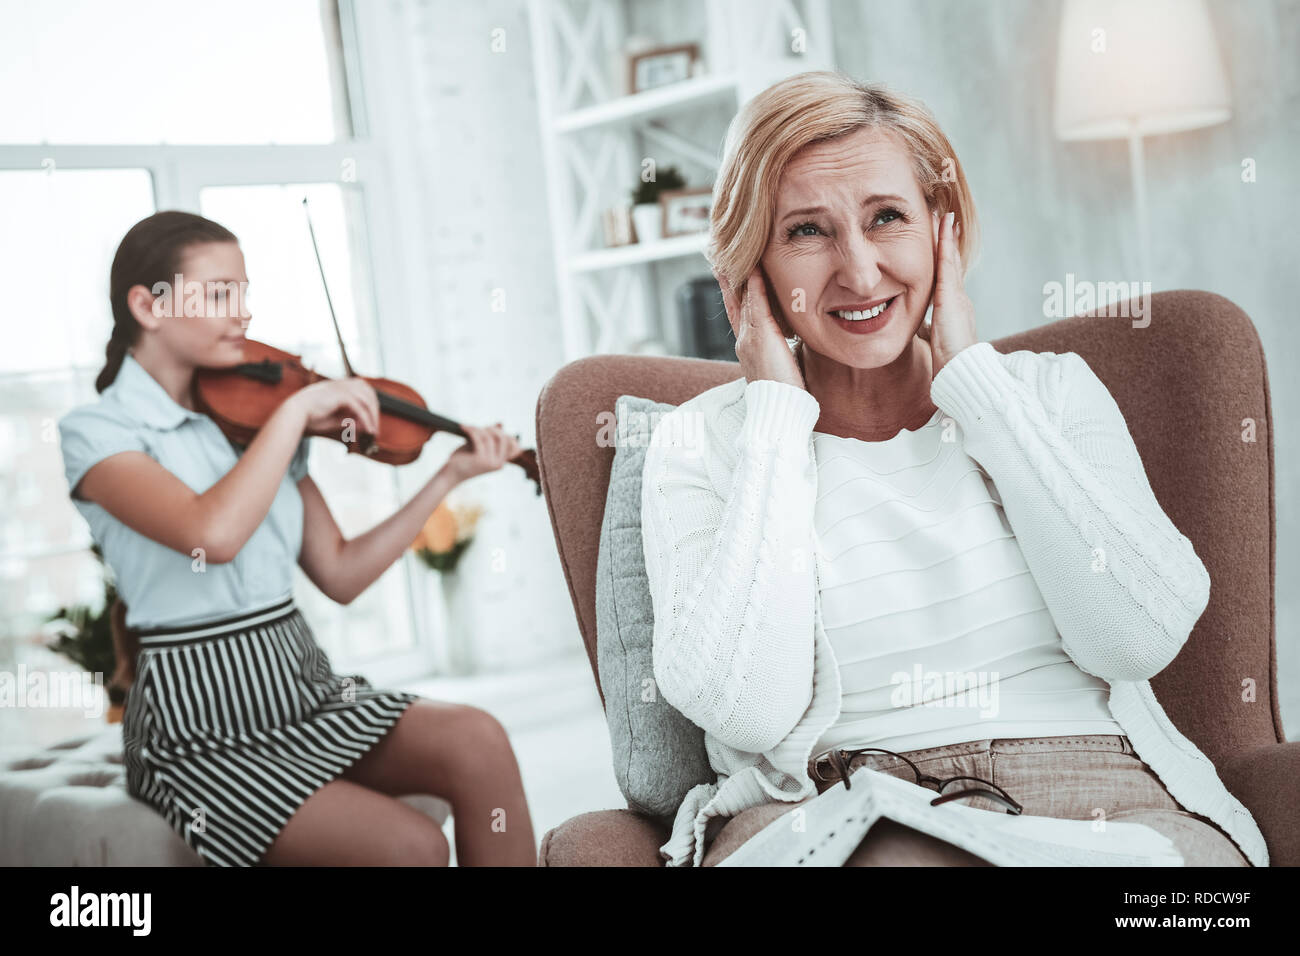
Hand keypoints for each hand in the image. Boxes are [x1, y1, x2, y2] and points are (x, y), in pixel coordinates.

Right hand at [290, 378, 380, 440]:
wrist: (294, 413)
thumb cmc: (309, 417)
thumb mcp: (334, 420)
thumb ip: (349, 420)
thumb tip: (364, 425)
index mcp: (337, 386)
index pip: (361, 389)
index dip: (369, 403)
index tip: (372, 419)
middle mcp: (341, 384)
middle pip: (368, 392)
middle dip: (374, 409)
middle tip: (375, 426)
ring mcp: (341, 388)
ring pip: (366, 400)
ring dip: (372, 416)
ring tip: (373, 430)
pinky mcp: (341, 395)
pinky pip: (360, 408)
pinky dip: (366, 420)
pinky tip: (368, 430)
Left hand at [444, 422, 521, 483]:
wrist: (451, 473)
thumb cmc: (465, 459)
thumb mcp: (480, 446)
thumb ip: (491, 436)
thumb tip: (501, 423)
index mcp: (501, 463)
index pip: (514, 446)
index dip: (505, 434)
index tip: (490, 430)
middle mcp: (499, 464)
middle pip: (503, 438)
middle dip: (491, 429)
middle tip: (479, 428)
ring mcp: (490, 463)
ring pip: (489, 437)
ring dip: (478, 429)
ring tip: (468, 428)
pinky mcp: (480, 460)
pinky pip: (478, 439)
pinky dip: (470, 430)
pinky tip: (463, 427)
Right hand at [717, 267, 805, 389]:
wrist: (779, 410)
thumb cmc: (784, 395)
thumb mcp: (780, 368)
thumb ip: (780, 350)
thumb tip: (790, 340)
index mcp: (747, 349)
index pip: (739, 315)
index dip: (734, 296)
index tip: (731, 279)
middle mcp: (743, 341)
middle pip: (734, 304)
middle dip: (728, 282)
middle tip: (721, 261)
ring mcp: (748, 338)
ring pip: (743, 300)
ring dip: (740, 276)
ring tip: (735, 256)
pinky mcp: (760, 337)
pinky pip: (756, 304)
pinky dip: (755, 286)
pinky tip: (755, 269)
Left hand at [917, 211, 976, 379]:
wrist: (960, 371)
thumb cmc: (949, 364)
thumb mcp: (936, 343)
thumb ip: (930, 333)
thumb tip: (920, 332)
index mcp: (954, 309)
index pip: (946, 278)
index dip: (945, 259)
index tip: (943, 242)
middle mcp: (959, 298)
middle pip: (951, 263)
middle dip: (948, 241)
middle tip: (946, 218)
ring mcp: (957, 295)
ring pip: (950, 259)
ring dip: (946, 236)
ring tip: (944, 215)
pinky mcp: (951, 296)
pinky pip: (947, 263)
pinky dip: (945, 244)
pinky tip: (943, 228)